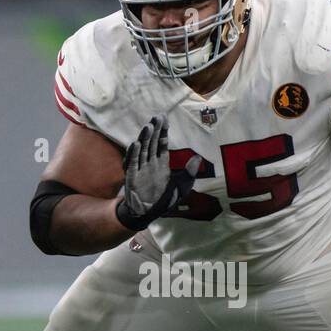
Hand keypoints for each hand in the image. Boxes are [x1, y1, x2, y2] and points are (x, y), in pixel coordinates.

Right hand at [115, 115, 196, 230]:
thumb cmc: (165, 200)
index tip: (164, 118)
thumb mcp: (182, 187)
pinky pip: (132, 164)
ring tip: (148, 127)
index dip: (163, 131)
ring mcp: (140, 169)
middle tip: (157, 117)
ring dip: (144, 138)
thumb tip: (198, 158)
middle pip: (151, 142)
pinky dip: (134, 154)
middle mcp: (150, 163)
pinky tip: (136, 144)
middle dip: (154, 130)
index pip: (161, 143)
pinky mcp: (132, 177)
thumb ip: (189, 173)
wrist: (148, 213)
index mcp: (161, 163)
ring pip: (142, 150)